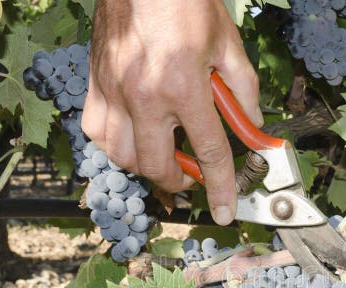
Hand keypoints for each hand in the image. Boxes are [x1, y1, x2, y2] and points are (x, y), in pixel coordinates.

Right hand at [82, 0, 262, 224]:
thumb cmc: (185, 2)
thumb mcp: (227, 44)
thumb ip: (242, 91)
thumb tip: (251, 126)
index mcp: (183, 86)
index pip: (207, 152)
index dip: (221, 187)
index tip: (225, 210)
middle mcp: (143, 95)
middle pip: (157, 165)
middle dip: (179, 181)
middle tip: (192, 174)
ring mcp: (113, 91)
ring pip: (121, 156)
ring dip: (146, 165)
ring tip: (163, 154)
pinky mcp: (94, 83)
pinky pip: (97, 132)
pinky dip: (115, 143)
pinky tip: (132, 134)